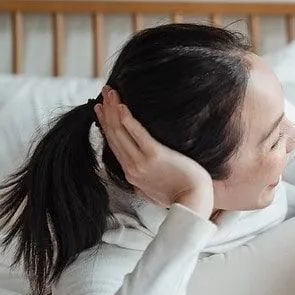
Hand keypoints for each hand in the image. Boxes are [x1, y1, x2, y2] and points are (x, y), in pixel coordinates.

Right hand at [94, 86, 214, 218]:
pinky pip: (137, 134)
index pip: (113, 144)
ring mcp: (141, 162)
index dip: (105, 124)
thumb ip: (142, 186)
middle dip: (106, 111)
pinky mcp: (155, 156)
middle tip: (104, 92)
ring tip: (110, 91)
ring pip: (120, 131)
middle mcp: (132, 167)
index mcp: (131, 174)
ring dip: (113, 109)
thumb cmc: (179, 197)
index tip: (100, 109)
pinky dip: (127, 120)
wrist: (193, 203)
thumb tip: (138, 183)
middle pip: (114, 134)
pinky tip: (121, 107)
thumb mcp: (153, 194)